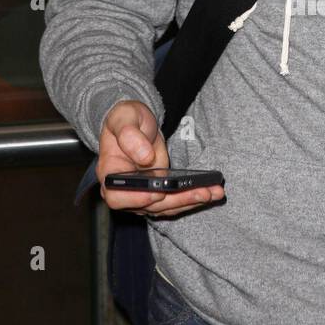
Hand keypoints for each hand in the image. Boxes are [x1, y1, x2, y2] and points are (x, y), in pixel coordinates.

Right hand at [97, 100, 224, 218]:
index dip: (137, 198)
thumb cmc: (126, 120)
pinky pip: (175, 201)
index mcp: (111, 173)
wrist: (136, 124)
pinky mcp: (159, 192)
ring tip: (214, 192)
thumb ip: (129, 135)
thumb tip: (144, 157)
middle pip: (149, 205)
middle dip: (177, 200)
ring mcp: (143, 194)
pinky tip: (212, 192)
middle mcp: (126, 190)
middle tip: (201, 192)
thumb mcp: (124, 118)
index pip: (117, 196)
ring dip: (190, 201)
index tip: (158, 192)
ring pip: (166, 206)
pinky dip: (193, 197)